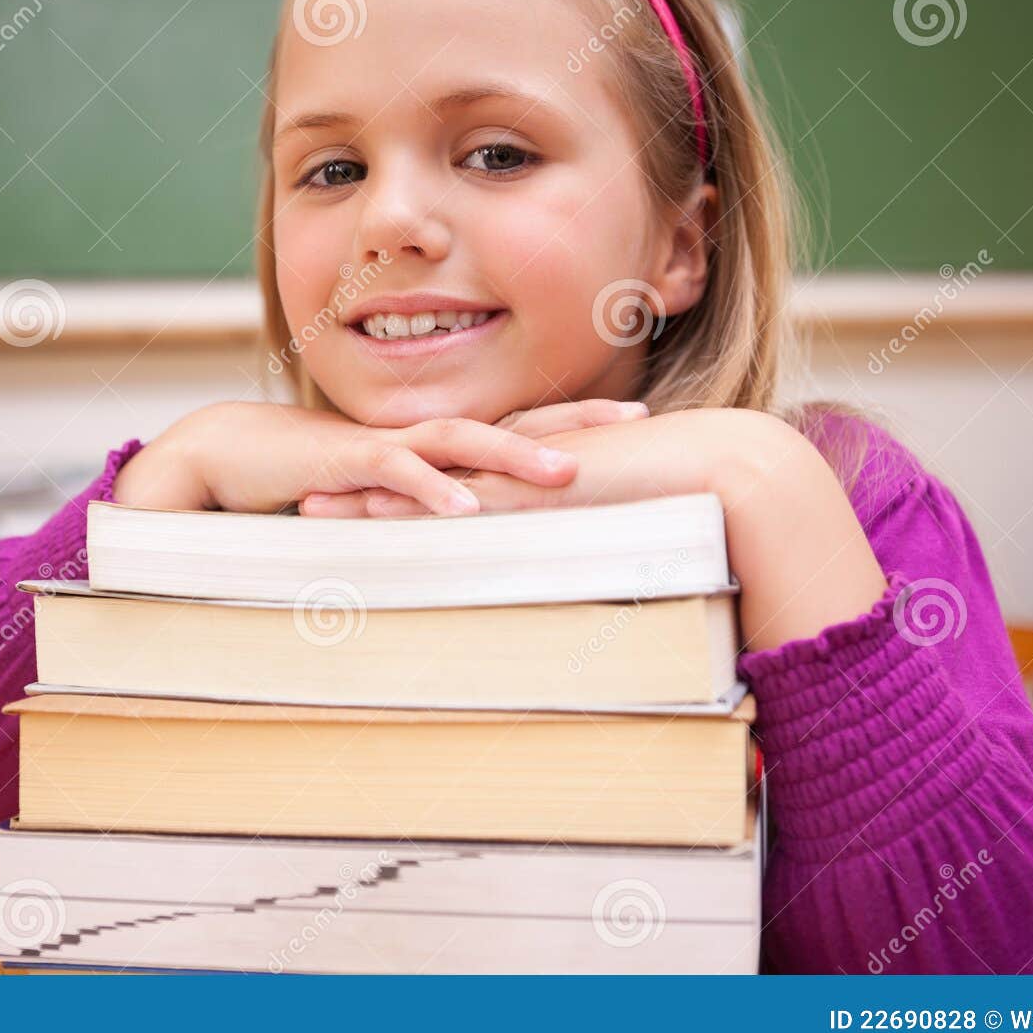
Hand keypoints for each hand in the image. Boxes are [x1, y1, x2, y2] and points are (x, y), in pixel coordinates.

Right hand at [297, 398, 649, 515]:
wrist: (246, 454)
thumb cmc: (327, 476)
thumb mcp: (399, 494)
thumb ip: (443, 505)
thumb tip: (492, 531)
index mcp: (445, 439)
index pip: (523, 423)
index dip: (579, 421)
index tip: (639, 420)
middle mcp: (428, 433)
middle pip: (513, 419)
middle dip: (574, 422)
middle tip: (637, 422)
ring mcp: (392, 441)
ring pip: (466, 440)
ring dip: (516, 455)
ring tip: (567, 474)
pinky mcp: (353, 461)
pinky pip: (400, 472)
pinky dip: (433, 490)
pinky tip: (466, 510)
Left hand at [300, 406, 888, 650]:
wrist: (726, 467)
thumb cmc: (685, 497)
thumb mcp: (621, 523)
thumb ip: (592, 541)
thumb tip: (578, 567)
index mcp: (534, 470)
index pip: (453, 474)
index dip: (401, 484)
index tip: (355, 498)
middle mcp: (519, 465)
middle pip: (424, 470)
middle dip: (365, 482)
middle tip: (306, 495)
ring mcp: (525, 472)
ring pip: (429, 479)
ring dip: (370, 494)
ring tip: (312, 507)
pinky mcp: (538, 487)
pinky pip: (464, 497)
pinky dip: (416, 506)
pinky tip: (372, 518)